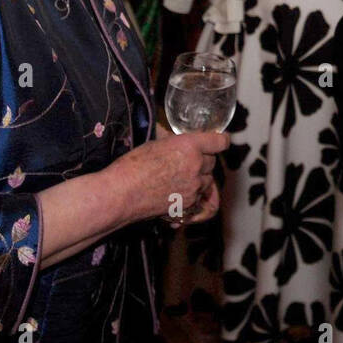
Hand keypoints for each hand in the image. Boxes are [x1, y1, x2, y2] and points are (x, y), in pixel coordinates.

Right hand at [104, 131, 226, 225]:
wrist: (121, 194)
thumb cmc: (132, 167)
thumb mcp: (154, 143)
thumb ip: (173, 140)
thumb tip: (178, 138)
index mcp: (189, 146)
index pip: (220, 142)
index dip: (221, 140)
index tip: (220, 140)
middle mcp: (196, 166)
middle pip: (212, 161)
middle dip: (203, 159)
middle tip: (187, 159)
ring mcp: (194, 187)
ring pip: (207, 179)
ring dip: (198, 177)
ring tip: (178, 176)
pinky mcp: (188, 203)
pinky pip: (198, 196)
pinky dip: (191, 193)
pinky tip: (175, 189)